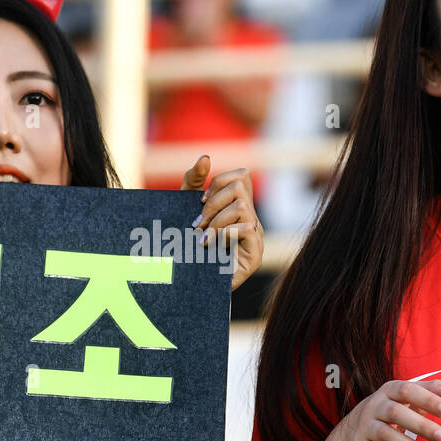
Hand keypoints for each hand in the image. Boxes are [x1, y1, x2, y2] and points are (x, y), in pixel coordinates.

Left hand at [179, 155, 263, 289]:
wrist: (186, 283)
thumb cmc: (185, 245)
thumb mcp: (184, 208)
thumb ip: (193, 181)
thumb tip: (206, 157)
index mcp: (238, 206)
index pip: (241, 176)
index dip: (218, 183)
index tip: (199, 202)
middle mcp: (251, 218)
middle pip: (241, 187)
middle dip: (213, 203)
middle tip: (197, 225)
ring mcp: (256, 236)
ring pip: (242, 207)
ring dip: (216, 221)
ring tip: (202, 238)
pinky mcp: (256, 254)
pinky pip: (248, 228)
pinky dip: (225, 233)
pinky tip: (210, 246)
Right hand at [325, 379, 440, 440]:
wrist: (355, 430)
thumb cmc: (392, 410)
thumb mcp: (408, 397)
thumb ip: (431, 391)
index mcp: (388, 391)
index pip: (407, 390)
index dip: (428, 400)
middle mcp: (374, 407)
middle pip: (395, 413)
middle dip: (422, 426)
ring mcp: (365, 428)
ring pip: (387, 436)